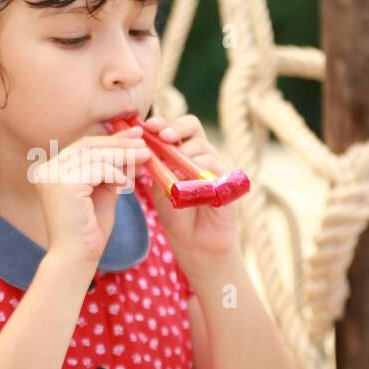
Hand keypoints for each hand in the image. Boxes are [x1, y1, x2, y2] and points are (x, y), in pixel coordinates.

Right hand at [32, 128, 150, 266]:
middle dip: (119, 143)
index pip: (83, 146)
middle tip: (143, 141)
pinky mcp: (64, 185)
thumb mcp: (101, 190)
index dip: (110, 139)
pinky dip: (117, 174)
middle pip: (88, 146)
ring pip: (96, 155)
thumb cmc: (89, 229)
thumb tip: (130, 143)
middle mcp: (46, 170)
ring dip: (124, 155)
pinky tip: (128, 184)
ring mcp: (52, 176)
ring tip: (146, 157)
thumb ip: (110, 169)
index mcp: (51, 170)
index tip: (134, 135)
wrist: (77, 258)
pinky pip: (99, 169)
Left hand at [141, 113, 239, 274]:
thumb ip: (156, 165)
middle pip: (193, 128)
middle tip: (163, 137)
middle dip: (175, 129)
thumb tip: (139, 142)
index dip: (165, 123)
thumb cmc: (177, 215)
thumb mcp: (161, 186)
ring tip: (169, 173)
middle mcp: (204, 155)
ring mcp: (219, 168)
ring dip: (183, 158)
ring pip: (202, 149)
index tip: (149, 126)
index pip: (179, 127)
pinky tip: (185, 187)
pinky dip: (198, 176)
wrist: (196, 244)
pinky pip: (216, 171)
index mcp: (187, 153)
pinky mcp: (229, 185)